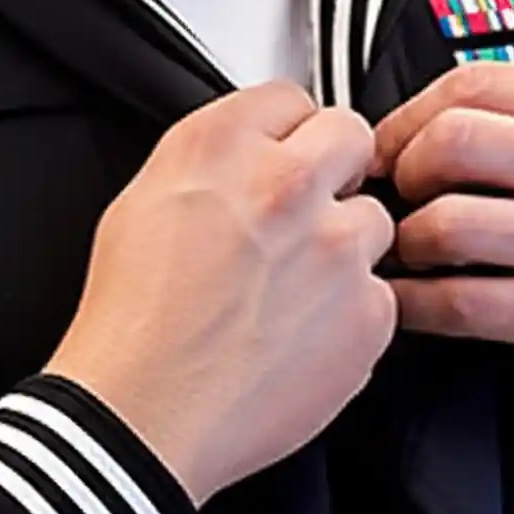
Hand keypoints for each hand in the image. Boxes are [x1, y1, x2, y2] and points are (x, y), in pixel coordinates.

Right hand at [45, 82, 395, 504]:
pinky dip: (351, 313)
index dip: (288, 132)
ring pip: (373, 219)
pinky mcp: (369, 311)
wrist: (144, 415)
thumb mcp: (145, 202)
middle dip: (334, 168)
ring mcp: (337, 247)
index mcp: (222, 146)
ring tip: (293, 290)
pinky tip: (303, 334)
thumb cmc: (133, 323)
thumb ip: (215, 161)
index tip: (286, 155)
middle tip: (307, 210)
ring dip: (345, 245)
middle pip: (351, 137)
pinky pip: (379, 294)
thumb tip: (251, 153)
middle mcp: (287, 185)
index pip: (291, 98)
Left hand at [375, 65, 513, 395]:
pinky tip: (409, 298)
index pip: (472, 82)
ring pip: (446, 224)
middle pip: (450, 143)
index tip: (389, 143)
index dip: (409, 115)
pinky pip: (457, 303)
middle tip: (399, 193)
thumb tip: (417, 121)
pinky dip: (412, 302)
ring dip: (404, 240)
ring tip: (410, 247)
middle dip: (403, 169)